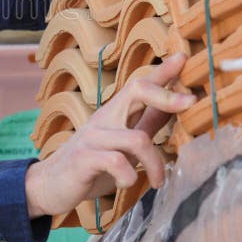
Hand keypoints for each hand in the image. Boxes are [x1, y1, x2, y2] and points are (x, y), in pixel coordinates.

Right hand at [24, 53, 193, 217]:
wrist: (49, 184)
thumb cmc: (92, 164)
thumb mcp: (123, 143)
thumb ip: (146, 123)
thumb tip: (176, 106)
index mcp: (114, 113)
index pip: (140, 85)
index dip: (162, 71)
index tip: (183, 58)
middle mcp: (103, 118)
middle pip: (136, 90)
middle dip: (166, 95)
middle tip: (191, 103)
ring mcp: (92, 137)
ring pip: (137, 138)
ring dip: (155, 164)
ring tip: (157, 181)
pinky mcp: (83, 158)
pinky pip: (117, 162)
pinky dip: (130, 177)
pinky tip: (128, 183)